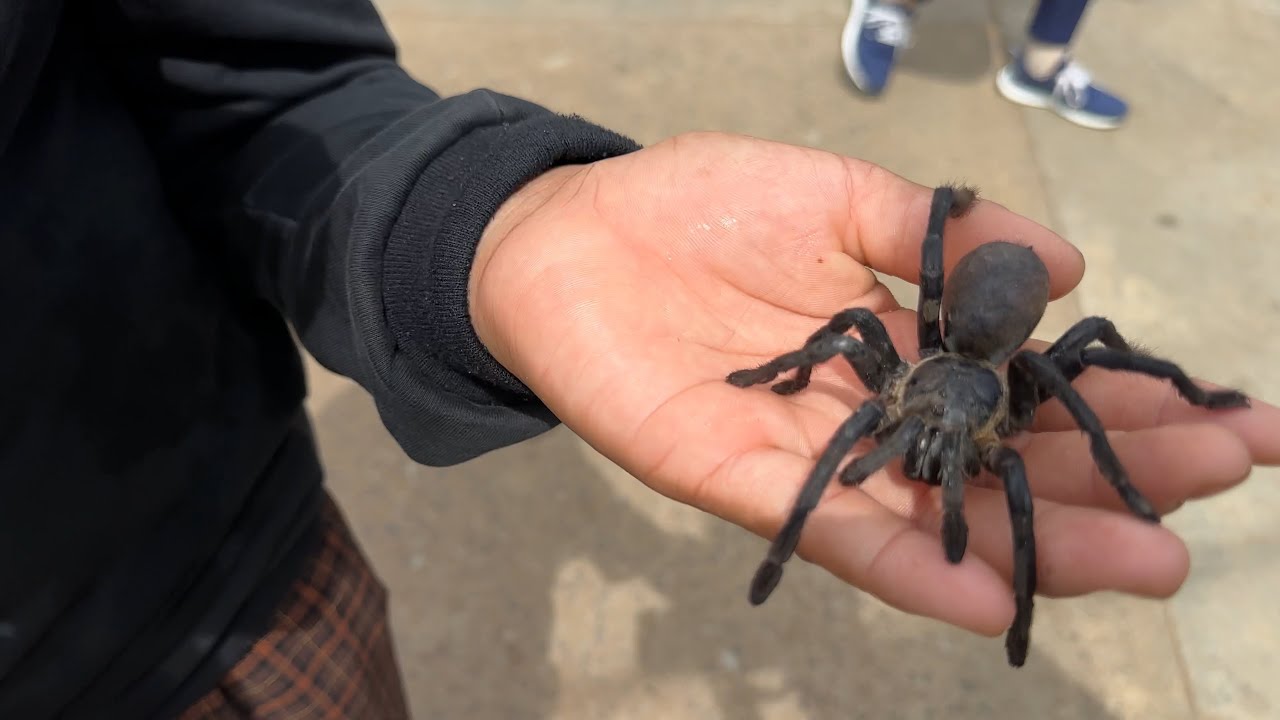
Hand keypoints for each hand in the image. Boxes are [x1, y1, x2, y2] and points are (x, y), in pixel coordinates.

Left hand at [468, 131, 1279, 636]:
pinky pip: (838, 532)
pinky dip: (912, 567)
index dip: (1122, 402)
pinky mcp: (743, 481)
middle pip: (1006, 458)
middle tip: (1221, 487)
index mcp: (904, 343)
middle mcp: (875, 413)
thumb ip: (940, 232)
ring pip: (941, 511)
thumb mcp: (837, 193)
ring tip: (1149, 559)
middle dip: (1114, 474)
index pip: (1031, 385)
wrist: (569, 234)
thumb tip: (1067, 262)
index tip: (1225, 418)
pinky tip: (991, 598)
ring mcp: (814, 455)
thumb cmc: (696, 206)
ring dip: (1042, 542)